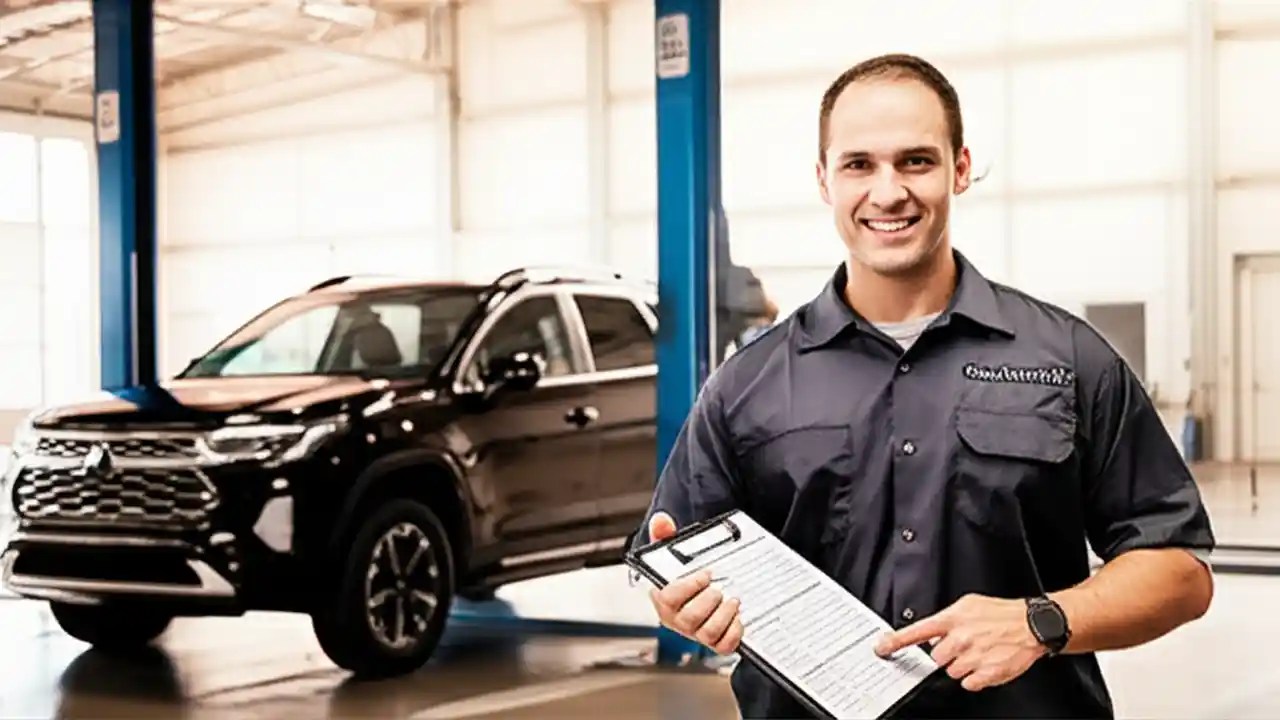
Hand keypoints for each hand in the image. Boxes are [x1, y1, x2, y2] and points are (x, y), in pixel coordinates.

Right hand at [645, 512, 743, 654]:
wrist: (699, 590)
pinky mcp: (714, 642)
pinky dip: (734, 633)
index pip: (669, 599)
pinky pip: (724, 646)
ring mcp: (696, 633)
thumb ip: (664, 535)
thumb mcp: (671, 553)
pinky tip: (738, 617)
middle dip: (708, 602)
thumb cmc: (683, 574)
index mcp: (663, 600)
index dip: (690, 586)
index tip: (706, 574)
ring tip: (733, 600)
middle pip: (690, 619)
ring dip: (724, 616)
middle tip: (719, 589)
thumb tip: (662, 522)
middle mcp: (678, 620)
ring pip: (707, 634)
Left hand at [874, 594, 1046, 691]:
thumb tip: (932, 631)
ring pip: (951, 671)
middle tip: (964, 645)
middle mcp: (960, 638)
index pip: (917, 631)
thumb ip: (947, 619)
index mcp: (952, 619)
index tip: (882, 647)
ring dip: (962, 666)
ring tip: (979, 652)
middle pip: (936, 657)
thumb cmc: (1001, 614)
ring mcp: (972, 657)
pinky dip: (975, 677)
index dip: (896, 641)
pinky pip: (968, 683)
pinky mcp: (986, 673)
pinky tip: (985, 663)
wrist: (1032, 625)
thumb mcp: (969, 605)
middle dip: (947, 654)